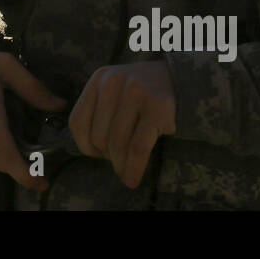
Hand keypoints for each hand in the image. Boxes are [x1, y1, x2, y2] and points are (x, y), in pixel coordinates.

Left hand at [68, 61, 176, 188]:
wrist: (182, 81)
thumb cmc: (142, 94)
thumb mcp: (115, 91)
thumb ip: (99, 112)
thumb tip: (88, 151)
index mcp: (99, 78)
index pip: (77, 122)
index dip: (84, 146)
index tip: (97, 155)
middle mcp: (114, 82)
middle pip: (98, 136)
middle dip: (107, 156)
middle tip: (119, 161)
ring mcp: (136, 92)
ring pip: (117, 143)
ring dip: (120, 165)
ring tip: (125, 172)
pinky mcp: (158, 108)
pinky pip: (138, 147)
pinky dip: (134, 168)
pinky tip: (132, 180)